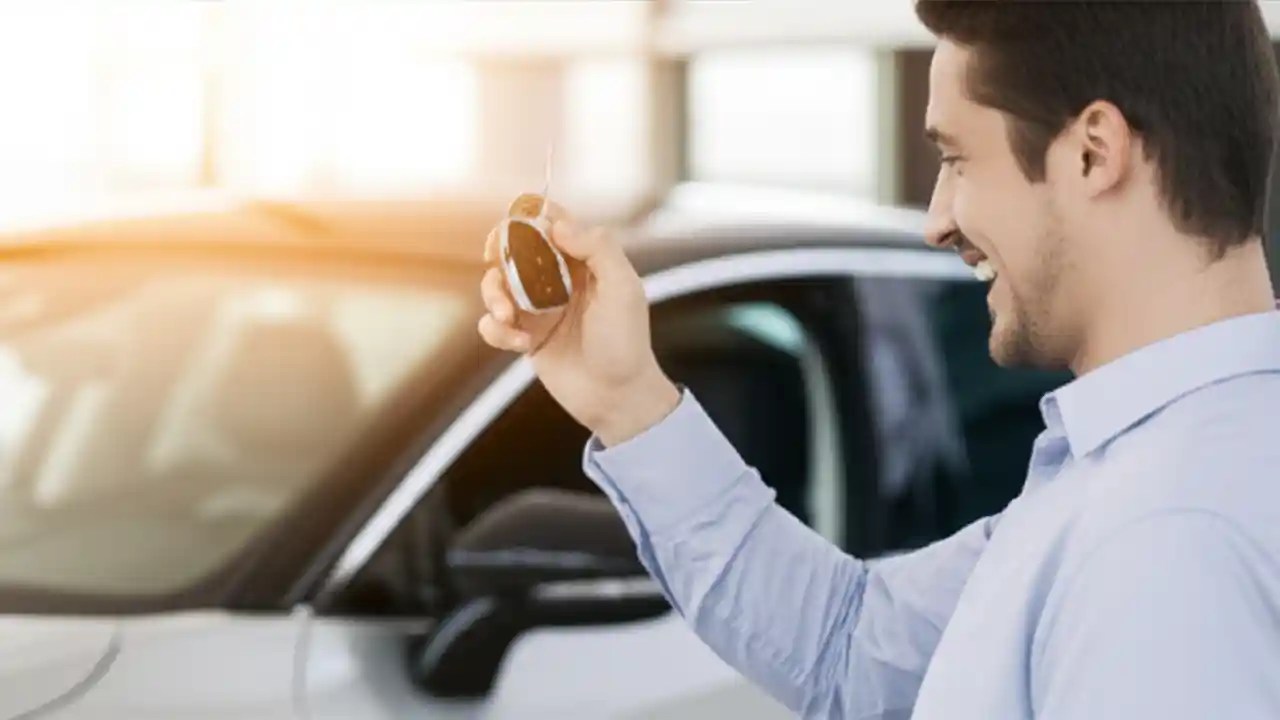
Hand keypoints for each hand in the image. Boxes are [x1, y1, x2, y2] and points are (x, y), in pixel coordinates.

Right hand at [478, 195, 679, 445]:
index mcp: (583, 261)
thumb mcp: (623, 288)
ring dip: (492, 295)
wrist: (616, 397)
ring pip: (496, 284)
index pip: (552, 223)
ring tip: (508, 317)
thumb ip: (598, 248)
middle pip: (513, 248)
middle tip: (492, 257)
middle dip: (498, 251)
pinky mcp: (525, 336)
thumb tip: (558, 225)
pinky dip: (496, 331)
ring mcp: (538, 308)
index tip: (514, 223)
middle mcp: (558, 279)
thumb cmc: (626, 342)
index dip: (529, 216)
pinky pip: (494, 324)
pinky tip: (520, 344)